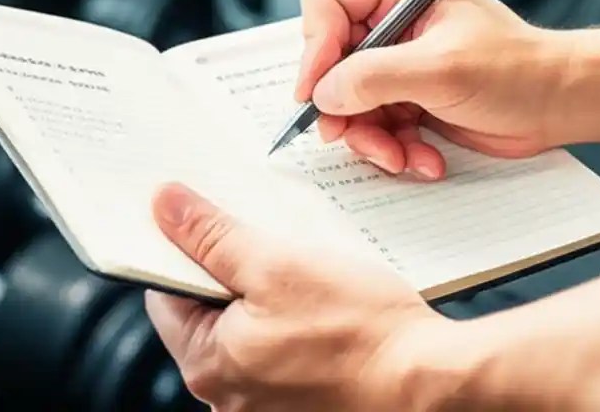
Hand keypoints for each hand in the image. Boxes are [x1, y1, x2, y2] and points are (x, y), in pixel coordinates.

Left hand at [146, 184, 460, 410]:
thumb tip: (164, 206)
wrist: (435, 383)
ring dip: (265, 298)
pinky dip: (292, 325)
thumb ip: (211, 235)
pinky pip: (279, 353)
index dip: (181, 252)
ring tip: (301, 274)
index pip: (165, 295)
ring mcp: (266, 407)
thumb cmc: (361, 331)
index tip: (202, 224)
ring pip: (246, 332)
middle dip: (230, 273)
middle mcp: (226, 398)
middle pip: (205, 314)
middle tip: (263, 243)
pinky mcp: (303, 406)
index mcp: (206, 365)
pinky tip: (321, 305)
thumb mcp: (275, 264)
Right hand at [296, 0, 571, 179]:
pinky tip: (423, 158)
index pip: (326, 3)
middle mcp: (391, 20)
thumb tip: (323, 94)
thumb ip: (374, 78)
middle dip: (342, 106)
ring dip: (370, 137)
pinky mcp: (405, 96)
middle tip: (348, 135)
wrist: (561, 105)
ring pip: (347, 101)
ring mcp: (396, 61)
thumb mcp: (440, 69)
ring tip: (400, 157)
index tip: (316, 90)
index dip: (315, 47)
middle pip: (330, 60)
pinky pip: (373, 125)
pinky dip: (392, 148)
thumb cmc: (518, 71)